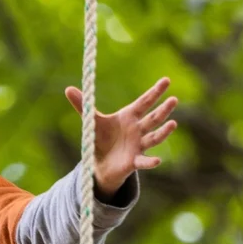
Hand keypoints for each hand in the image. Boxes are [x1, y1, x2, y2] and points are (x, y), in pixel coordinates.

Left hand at [65, 77, 177, 198]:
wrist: (100, 163)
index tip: (167, 80)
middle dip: (163, 109)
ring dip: (164, 132)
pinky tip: (158, 160)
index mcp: (129, 117)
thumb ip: (83, 105)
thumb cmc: (101, 139)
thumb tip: (68, 89)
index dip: (155, 92)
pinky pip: (144, 161)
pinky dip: (150, 162)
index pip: (144, 102)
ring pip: (154, 137)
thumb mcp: (92, 121)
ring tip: (173, 124)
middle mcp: (137, 130)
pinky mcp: (134, 161)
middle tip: (174, 99)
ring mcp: (138, 146)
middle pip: (153, 118)